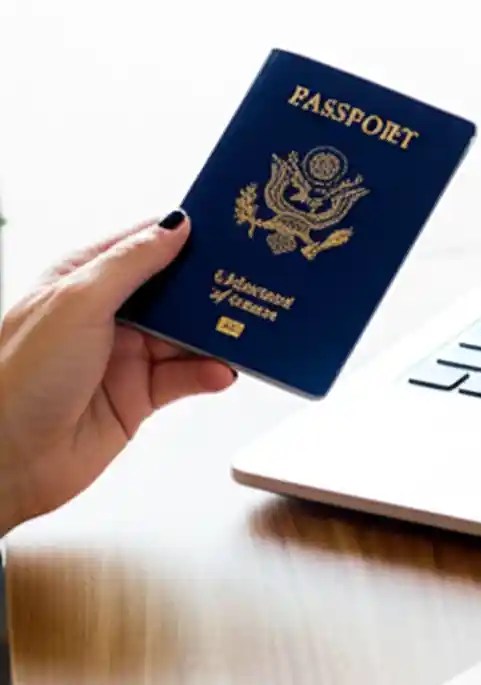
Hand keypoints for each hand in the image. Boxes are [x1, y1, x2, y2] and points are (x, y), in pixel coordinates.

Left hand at [0, 211, 236, 535]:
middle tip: (252, 281)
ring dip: (217, 334)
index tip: (229, 230)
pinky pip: (185, 378)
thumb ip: (132, 263)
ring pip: (186, 335)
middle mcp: (106, 314)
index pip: (142, 245)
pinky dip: (208, 374)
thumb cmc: (22, 376)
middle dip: (211, 288)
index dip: (183, 236)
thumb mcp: (79, 302)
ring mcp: (125, 355)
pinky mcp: (140, 396)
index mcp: (82, 279)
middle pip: (174, 291)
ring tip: (248, 331)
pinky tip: (222, 372)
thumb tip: (175, 225)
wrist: (7, 459)